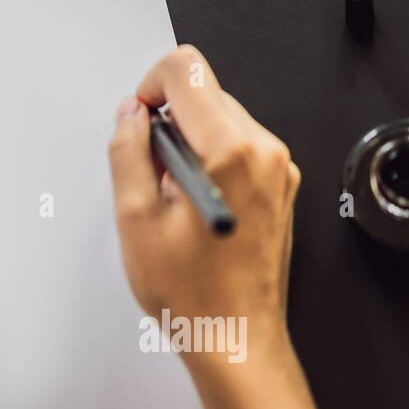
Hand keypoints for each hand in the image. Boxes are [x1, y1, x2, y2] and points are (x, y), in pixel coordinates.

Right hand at [107, 46, 361, 408]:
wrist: (235, 339)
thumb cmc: (194, 295)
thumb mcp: (136, 218)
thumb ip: (128, 152)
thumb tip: (129, 117)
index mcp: (230, 152)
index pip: (186, 70)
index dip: (150, 86)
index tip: (138, 117)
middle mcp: (264, 153)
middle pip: (205, 92)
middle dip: (168, 119)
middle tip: (150, 172)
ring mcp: (278, 169)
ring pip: (221, 117)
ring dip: (188, 141)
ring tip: (172, 197)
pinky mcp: (280, 185)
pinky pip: (238, 146)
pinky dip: (209, 159)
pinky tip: (193, 204)